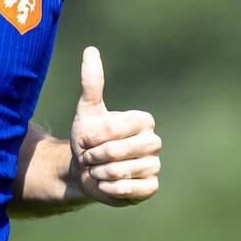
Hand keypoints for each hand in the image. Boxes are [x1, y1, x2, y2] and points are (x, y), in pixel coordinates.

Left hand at [71, 47, 160, 206]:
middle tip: (89, 158)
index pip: (114, 129)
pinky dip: (111, 190)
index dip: (93, 137)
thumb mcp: (87, 111)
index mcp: (143, 120)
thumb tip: (90, 49)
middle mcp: (153, 141)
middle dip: (95, 157)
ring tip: (97, 171)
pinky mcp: (151, 187)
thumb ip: (91, 82)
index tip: (85, 140)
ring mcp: (154, 165)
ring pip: (121, 172)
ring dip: (99, 173)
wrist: (85, 171)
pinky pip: (130, 190)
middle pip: (118, 151)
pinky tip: (106, 185)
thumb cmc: (88, 139)